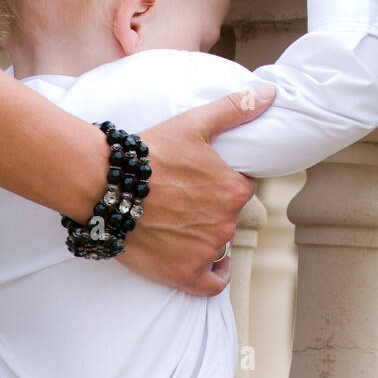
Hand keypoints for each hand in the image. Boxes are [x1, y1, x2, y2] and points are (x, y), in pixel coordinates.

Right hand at [122, 83, 276, 296]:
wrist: (107, 185)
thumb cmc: (150, 154)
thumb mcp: (195, 123)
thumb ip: (236, 108)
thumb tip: (271, 93)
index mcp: (234, 190)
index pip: (241, 190)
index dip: (223, 184)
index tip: (204, 182)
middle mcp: (225, 224)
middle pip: (229, 219)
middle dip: (213, 210)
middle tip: (186, 200)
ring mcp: (205, 251)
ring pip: (217, 246)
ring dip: (206, 237)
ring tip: (181, 223)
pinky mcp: (184, 274)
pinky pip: (212, 284)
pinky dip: (216, 275)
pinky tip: (213, 265)